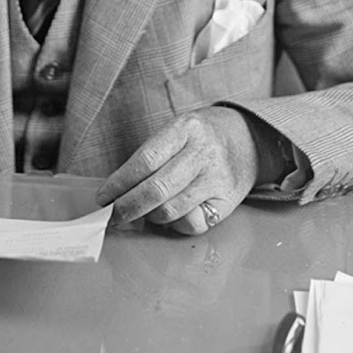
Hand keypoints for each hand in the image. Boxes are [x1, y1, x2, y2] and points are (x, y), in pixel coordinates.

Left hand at [95, 105, 259, 234]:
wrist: (248, 139)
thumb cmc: (201, 137)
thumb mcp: (177, 130)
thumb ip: (151, 157)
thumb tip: (116, 193)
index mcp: (186, 128)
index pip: (145, 160)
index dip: (119, 183)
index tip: (103, 198)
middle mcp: (204, 153)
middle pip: (157, 189)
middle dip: (128, 207)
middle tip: (113, 216)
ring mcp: (218, 178)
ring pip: (171, 210)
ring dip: (149, 217)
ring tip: (143, 212)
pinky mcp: (227, 201)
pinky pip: (193, 224)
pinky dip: (175, 225)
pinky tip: (171, 215)